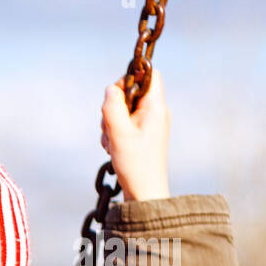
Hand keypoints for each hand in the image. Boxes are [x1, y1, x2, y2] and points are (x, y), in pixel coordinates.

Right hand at [101, 68, 170, 201]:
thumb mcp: (118, 132)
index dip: (130, 78)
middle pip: (131, 92)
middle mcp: (155, 112)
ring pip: (124, 109)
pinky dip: (114, 132)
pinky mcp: (142, 135)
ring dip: (110, 122)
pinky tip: (113, 148)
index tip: (115, 96)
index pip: (149, 74)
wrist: (144, 191)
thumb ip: (112, 106)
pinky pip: (124, 123)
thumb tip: (110, 89)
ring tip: (111, 142)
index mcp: (155, 107)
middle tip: (110, 126)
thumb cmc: (135, 163)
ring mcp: (149, 124)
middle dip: (114, 106)